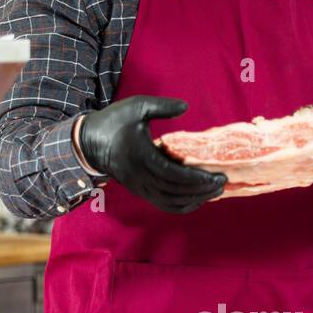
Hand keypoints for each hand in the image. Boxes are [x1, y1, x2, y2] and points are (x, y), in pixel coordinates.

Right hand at [78, 96, 226, 212]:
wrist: (89, 142)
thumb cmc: (114, 121)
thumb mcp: (136, 106)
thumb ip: (162, 106)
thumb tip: (185, 107)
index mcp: (143, 157)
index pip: (176, 175)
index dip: (198, 179)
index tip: (217, 176)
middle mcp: (142, 178)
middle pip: (178, 192)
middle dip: (203, 190)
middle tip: (223, 183)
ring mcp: (141, 188)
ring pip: (172, 202)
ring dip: (195, 200)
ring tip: (215, 192)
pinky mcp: (140, 191)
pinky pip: (164, 204)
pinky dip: (182, 206)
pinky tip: (197, 200)